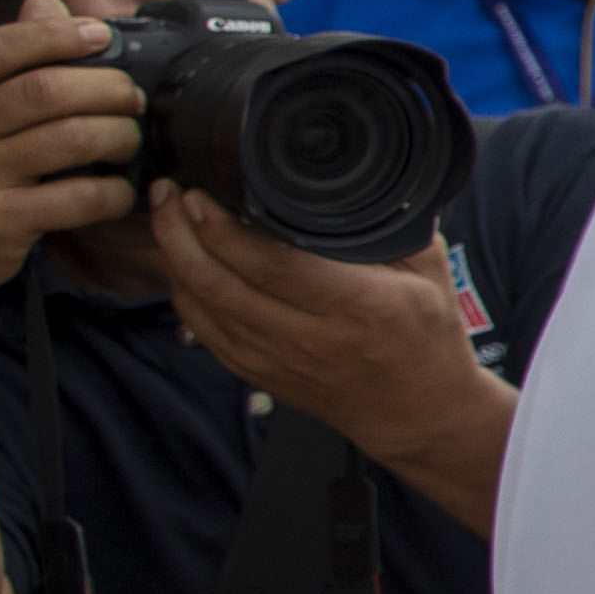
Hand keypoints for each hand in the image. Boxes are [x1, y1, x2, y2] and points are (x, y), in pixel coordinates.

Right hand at [0, 16, 140, 313]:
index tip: (100, 34)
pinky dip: (113, 191)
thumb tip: (45, 4)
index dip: (56, 35)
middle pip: (45, 91)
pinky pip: (76, 197)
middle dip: (107, 88)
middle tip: (131, 97)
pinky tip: (120, 189)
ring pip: (70, 139)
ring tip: (130, 138)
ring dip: (119, 136)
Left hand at [149, 194, 514, 528]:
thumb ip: (387, 226)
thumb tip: (345, 182)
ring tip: (166, 216)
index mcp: (356, 303)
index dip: (223, 228)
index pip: (270, 264)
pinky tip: (181, 263)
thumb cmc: (426, 337)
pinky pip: (202, 329)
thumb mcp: (428, 271)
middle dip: (180, 231)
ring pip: (202, 304)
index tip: (201, 193)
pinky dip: (184, 292)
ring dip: (174, 257)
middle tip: (169, 192)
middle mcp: (309, 335)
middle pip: (219, 281)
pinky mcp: (257, 373)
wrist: (417, 411)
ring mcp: (276, 359)